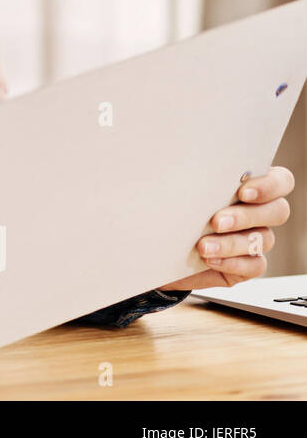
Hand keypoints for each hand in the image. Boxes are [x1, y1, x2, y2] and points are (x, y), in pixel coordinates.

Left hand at [156, 167, 293, 291]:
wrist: (157, 248)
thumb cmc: (171, 212)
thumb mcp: (179, 192)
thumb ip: (196, 181)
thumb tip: (189, 172)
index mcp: (248, 186)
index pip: (280, 181)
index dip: (269, 186)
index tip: (243, 191)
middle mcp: (257, 212)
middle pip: (277, 211)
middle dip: (246, 216)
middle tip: (217, 221)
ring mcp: (255, 239)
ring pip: (264, 239)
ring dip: (232, 243)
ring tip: (203, 247)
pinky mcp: (247, 265)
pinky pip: (254, 265)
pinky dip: (232, 263)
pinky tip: (210, 260)